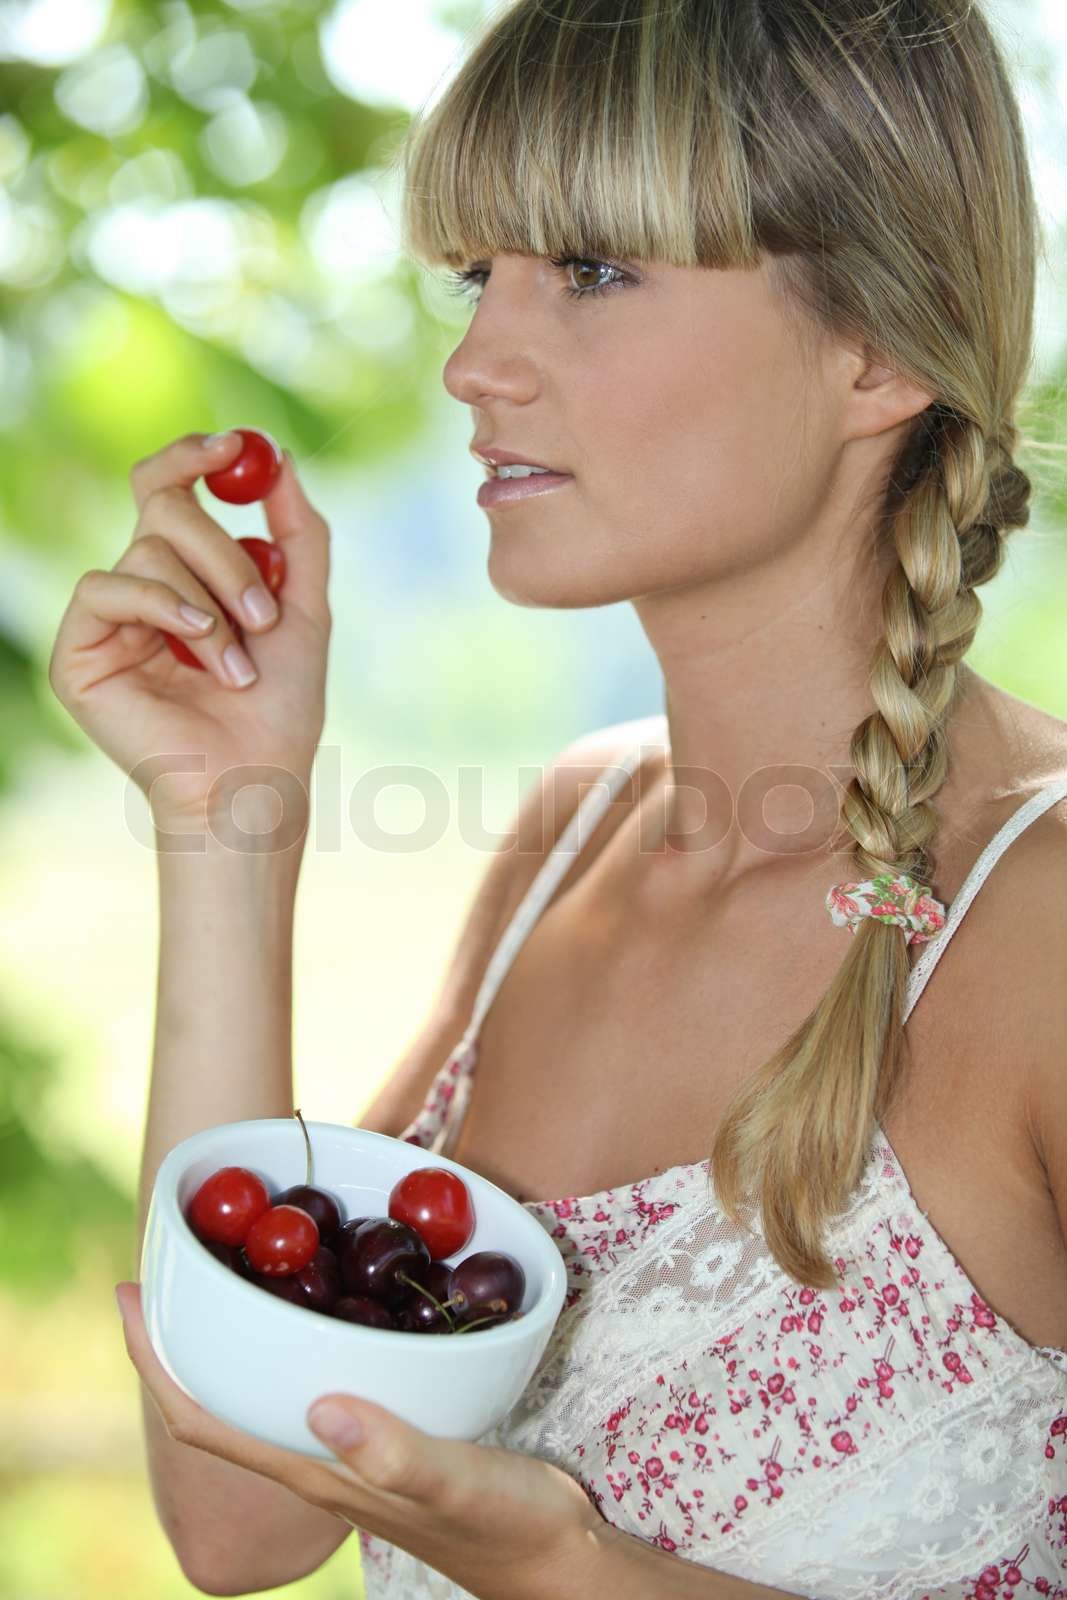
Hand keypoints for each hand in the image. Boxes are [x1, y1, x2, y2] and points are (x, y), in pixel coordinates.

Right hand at [48, 433, 331, 834]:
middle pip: (164, 506)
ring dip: (210, 603)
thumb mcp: (306, 608)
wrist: (256, 776)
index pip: (172, 489)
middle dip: (222, 551)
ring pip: (148, 549)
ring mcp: (109, 620)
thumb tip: (280, 458)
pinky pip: (108, 587)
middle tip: (263, 609)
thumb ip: (300, 534)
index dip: (194, 457)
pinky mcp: (80, 652)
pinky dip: (164, 608)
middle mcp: (144, 588)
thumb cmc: (283, 706)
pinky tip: (197, 648)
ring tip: (238, 665)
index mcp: (189, 573)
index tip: (234, 445)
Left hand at [114, 1281, 600, 1599]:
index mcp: (313, 1470)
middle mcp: (316, 1458)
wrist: (551, 1557)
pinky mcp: (381, 1432)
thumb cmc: (504, 1522)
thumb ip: (392, 1449)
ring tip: (231, 1264)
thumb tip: (319, 1406)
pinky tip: (325, 1298)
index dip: (156, 1365)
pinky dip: (298, 1333)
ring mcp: (346, 1448)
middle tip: (173, 1259)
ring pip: (262, 1389)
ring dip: (234, 1333)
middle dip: (183, 1338)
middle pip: (219, 1401)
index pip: (204, 1424)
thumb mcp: (455, 1478)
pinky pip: (312, 1378)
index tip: (129, 1297)